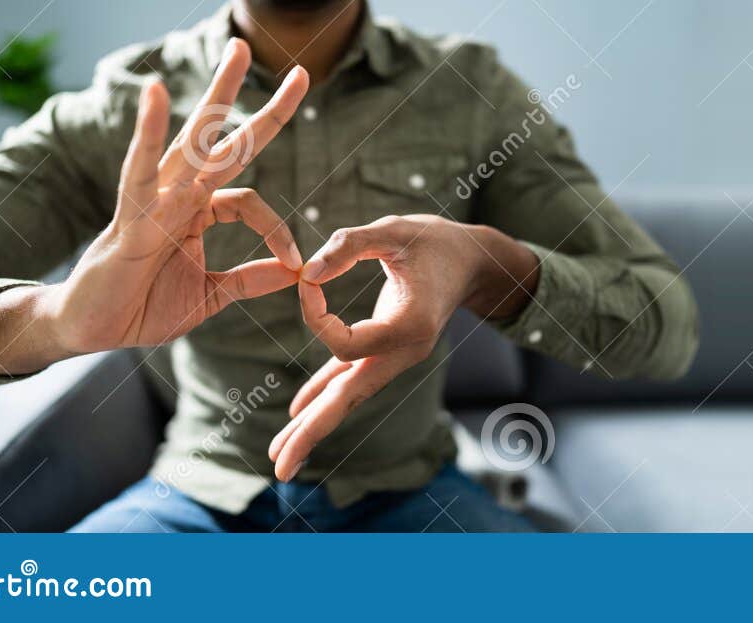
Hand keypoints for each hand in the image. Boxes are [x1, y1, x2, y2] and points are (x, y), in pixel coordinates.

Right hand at [0, 39, 308, 373]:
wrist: (91, 329)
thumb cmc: (140, 307)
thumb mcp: (210, 296)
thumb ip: (250, 280)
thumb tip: (296, 272)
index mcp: (196, 211)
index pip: (249, 201)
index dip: (278, 230)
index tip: (295, 263)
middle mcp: (178, 194)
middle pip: (224, 140)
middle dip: (259, 105)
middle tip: (300, 71)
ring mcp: (154, 198)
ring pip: (192, 138)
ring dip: (218, 94)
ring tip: (240, 50)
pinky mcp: (129, 214)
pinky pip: (139, 167)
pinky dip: (146, 130)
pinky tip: (154, 91)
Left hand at [267, 214, 537, 479]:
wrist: (473, 261)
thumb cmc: (436, 241)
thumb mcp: (394, 231)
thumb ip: (350, 245)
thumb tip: (306, 274)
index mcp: (409, 327)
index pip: (345, 343)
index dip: (315, 315)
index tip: (308, 278)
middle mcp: (403, 352)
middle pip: (349, 400)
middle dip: (312, 434)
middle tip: (280, 470)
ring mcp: (395, 357)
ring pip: (348, 398)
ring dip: (313, 427)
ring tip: (281, 459)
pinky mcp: (386, 351)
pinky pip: (349, 380)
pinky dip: (323, 397)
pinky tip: (298, 416)